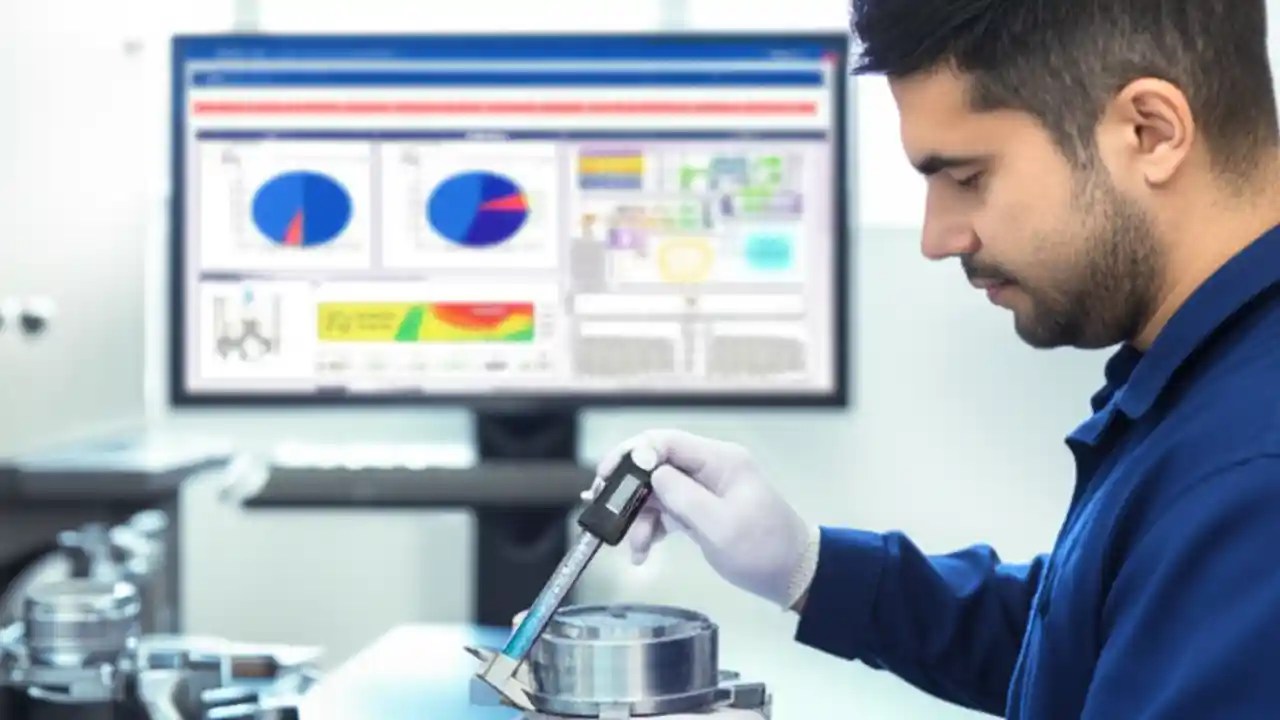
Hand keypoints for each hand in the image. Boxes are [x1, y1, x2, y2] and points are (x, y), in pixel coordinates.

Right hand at [590, 429, 818, 609]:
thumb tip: (651, 473)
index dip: (632, 453)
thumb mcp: (720, 525)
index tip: (606, 474)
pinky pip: (666, 511)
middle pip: (656, 465)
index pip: (666, 441)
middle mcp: (710, 469)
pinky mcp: (701, 510)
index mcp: (720, 461)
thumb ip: (683, 496)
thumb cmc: (763, 550)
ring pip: (656, 492)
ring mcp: (705, 489)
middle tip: (604, 509)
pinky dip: (651, 529)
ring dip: (639, 518)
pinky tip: (642, 550)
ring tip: (634, 548)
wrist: (792, 576)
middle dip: (629, 489)